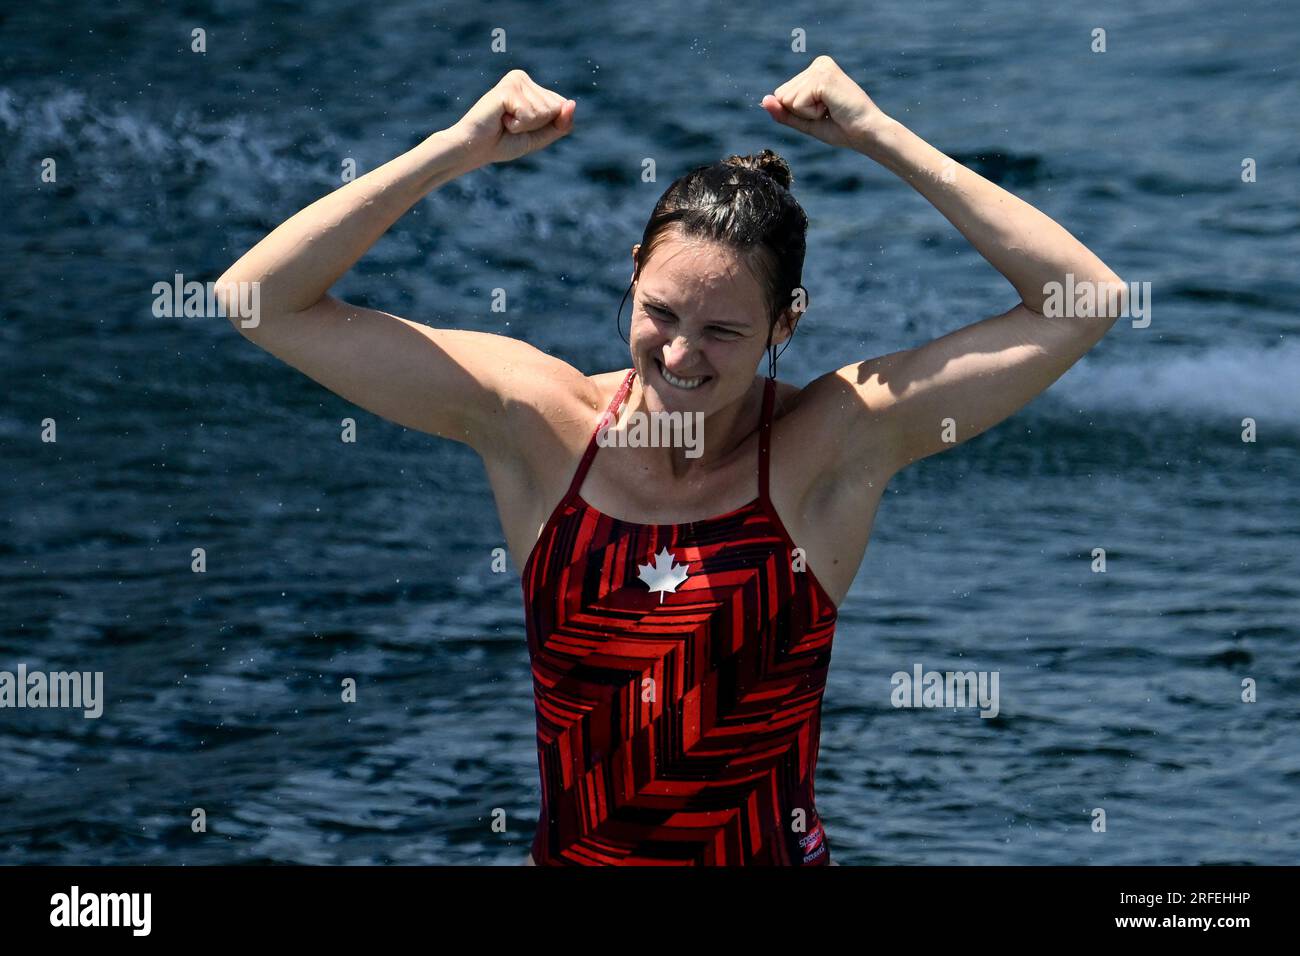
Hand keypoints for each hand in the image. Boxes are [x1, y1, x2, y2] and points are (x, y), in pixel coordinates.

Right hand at [450, 69, 574, 167]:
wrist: (473, 149)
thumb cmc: (504, 142)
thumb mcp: (540, 136)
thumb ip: (561, 124)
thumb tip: (572, 104)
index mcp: (532, 86)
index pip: (561, 107)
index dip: (546, 126)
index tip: (522, 127)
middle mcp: (523, 78)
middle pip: (555, 109)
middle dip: (536, 126)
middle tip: (512, 126)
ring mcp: (515, 80)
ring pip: (544, 112)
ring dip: (526, 126)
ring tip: (505, 122)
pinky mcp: (507, 89)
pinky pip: (530, 115)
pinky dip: (517, 126)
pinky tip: (501, 120)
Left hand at [761, 55, 887, 150]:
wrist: (865, 133)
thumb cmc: (841, 128)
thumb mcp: (806, 122)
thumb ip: (784, 112)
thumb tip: (763, 100)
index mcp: (815, 70)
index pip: (782, 94)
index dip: (798, 112)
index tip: (824, 111)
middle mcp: (818, 64)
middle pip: (782, 95)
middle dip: (800, 112)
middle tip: (828, 112)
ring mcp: (820, 68)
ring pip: (787, 99)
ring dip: (807, 113)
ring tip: (831, 109)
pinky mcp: (822, 77)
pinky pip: (797, 103)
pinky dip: (811, 114)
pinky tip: (832, 107)